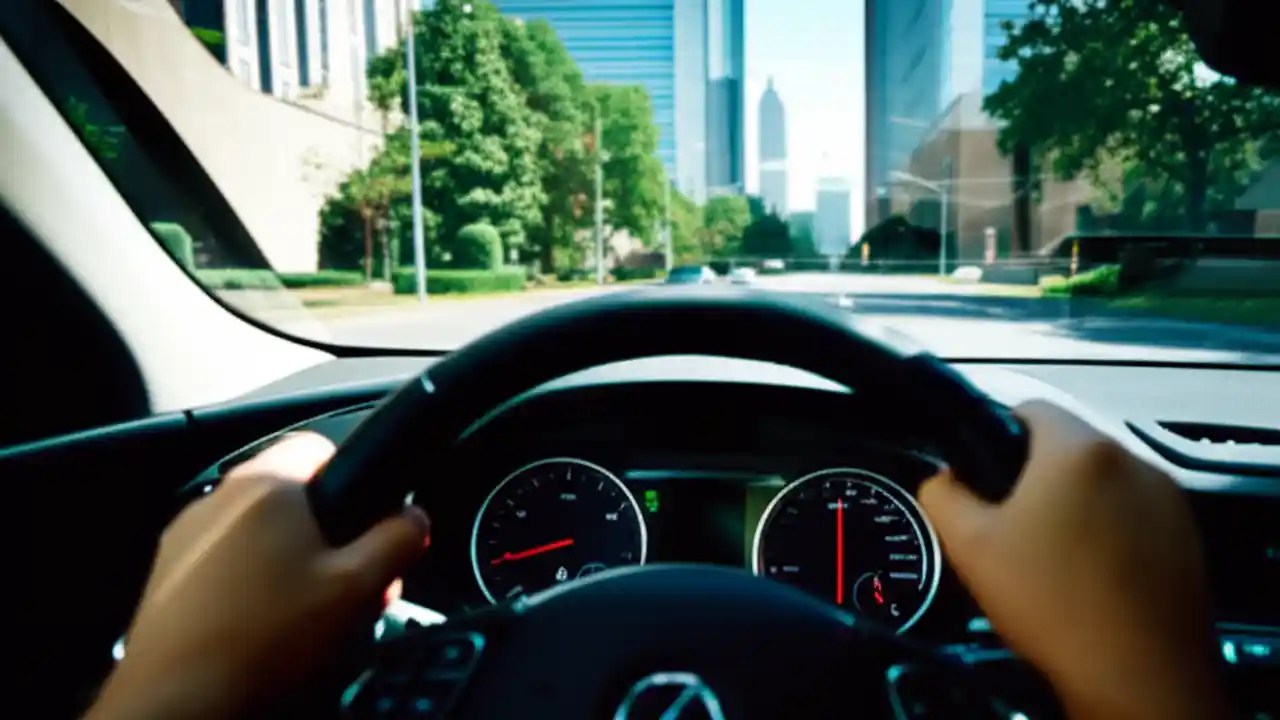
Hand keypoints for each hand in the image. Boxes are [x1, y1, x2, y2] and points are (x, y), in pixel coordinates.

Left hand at [87, 433, 429, 719]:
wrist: (179, 703)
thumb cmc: (264, 639)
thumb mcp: (357, 588)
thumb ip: (398, 540)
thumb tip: (414, 519)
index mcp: (265, 483)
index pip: (321, 446)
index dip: (356, 482)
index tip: (369, 526)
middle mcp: (218, 498)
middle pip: (292, 497)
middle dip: (329, 535)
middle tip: (351, 585)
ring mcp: (185, 537)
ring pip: (258, 533)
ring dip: (290, 561)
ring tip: (309, 615)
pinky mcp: (168, 577)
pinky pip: (225, 564)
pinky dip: (251, 586)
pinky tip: (266, 629)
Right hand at [919, 401, 1228, 719]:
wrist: (1135, 673)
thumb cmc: (1050, 602)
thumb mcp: (969, 546)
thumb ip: (941, 494)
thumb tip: (944, 478)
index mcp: (1078, 449)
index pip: (1029, 407)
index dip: (997, 436)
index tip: (985, 479)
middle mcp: (1132, 460)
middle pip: (1069, 448)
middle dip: (1038, 478)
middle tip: (1012, 527)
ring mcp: (1168, 499)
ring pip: (1104, 483)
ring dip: (1078, 504)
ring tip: (1054, 557)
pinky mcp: (1187, 537)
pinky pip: (1136, 516)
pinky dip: (1112, 533)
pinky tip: (1093, 576)